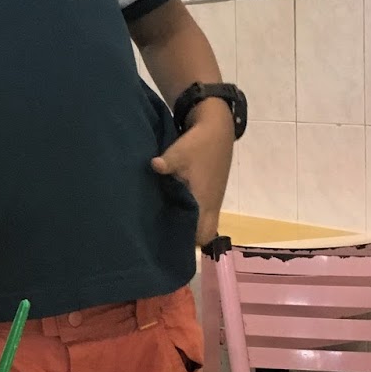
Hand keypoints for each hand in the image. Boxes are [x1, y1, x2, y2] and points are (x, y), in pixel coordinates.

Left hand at [151, 101, 234, 245]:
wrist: (217, 129)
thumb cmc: (198, 144)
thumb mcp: (179, 152)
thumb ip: (165, 163)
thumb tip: (153, 166)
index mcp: (204, 200)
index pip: (201, 235)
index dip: (188, 242)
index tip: (168, 242)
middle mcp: (211, 204)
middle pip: (203, 233)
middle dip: (188, 237)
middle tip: (165, 233)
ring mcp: (212, 198)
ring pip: (203, 222)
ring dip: (188, 223)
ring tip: (164, 223)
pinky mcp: (210, 190)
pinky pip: (201, 210)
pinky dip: (190, 212)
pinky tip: (172, 207)